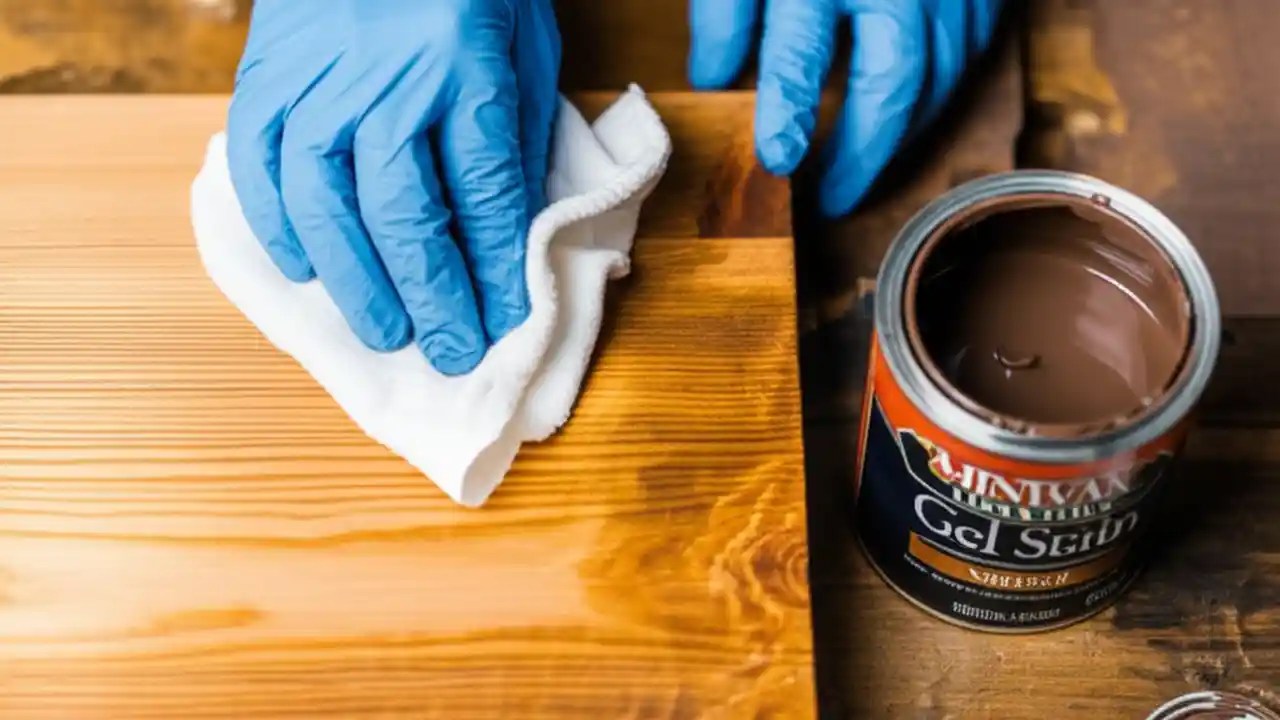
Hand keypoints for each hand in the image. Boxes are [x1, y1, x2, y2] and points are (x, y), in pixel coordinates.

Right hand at [228, 0, 560, 374]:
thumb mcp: (525, 43)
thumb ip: (517, 131)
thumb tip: (511, 231)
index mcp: (465, 63)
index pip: (484, 191)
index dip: (495, 268)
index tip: (505, 321)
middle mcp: (386, 77)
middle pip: (404, 210)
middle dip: (432, 295)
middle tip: (451, 353)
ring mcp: (315, 77)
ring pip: (324, 200)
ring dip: (355, 279)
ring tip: (386, 333)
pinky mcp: (263, 74)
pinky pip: (258, 164)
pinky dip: (277, 225)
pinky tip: (304, 269)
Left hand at [689, 0, 1002, 216]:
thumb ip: (727, 5)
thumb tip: (716, 78)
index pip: (801, 51)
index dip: (787, 110)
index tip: (776, 159)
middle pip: (890, 82)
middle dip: (861, 152)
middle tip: (831, 199)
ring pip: (940, 73)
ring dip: (903, 132)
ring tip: (863, 169)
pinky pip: (970, 46)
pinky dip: (940, 89)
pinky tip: (910, 113)